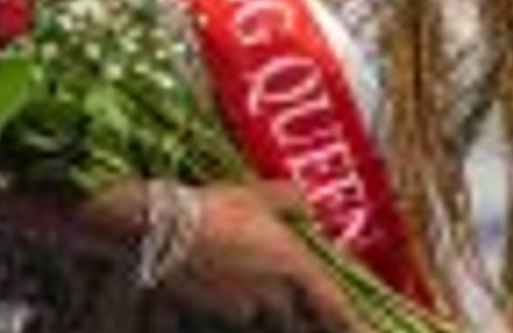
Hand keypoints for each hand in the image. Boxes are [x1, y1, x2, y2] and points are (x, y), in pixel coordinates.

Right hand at [167, 181, 362, 331]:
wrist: (162, 230)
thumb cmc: (215, 208)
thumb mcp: (257, 194)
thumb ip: (288, 200)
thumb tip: (308, 202)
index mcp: (294, 267)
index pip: (333, 307)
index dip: (351, 325)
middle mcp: (274, 299)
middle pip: (299, 327)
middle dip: (304, 325)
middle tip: (305, 319)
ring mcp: (241, 316)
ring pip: (264, 329)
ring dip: (268, 323)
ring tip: (256, 307)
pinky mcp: (209, 323)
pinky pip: (228, 329)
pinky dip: (231, 323)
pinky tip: (223, 315)